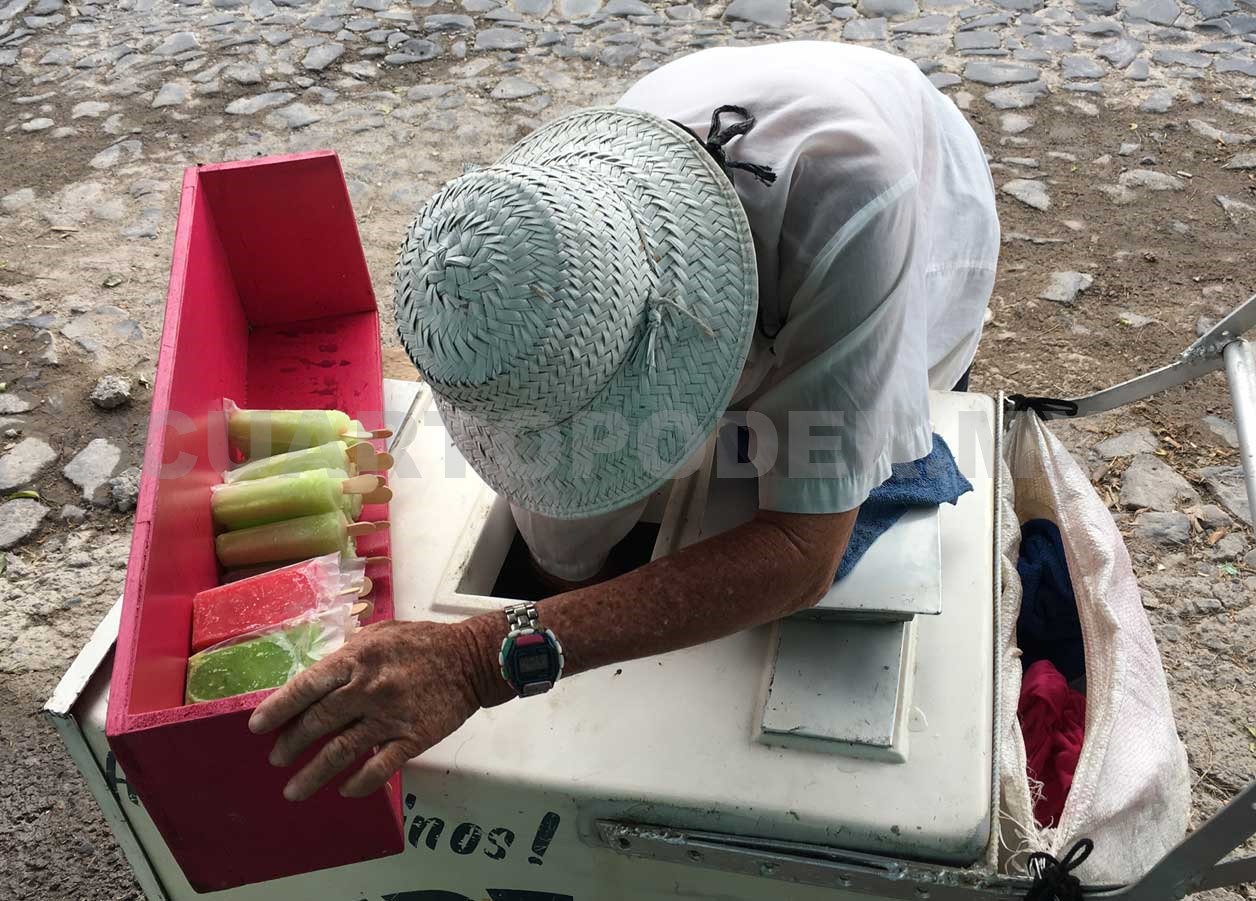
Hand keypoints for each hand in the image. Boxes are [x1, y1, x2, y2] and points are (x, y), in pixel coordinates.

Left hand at [248, 619, 482, 801]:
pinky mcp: (413, 738)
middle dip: (291, 744)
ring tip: (293, 790)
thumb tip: (314, 681)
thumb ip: (347, 656)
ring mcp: (390, 716)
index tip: (257, 726)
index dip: (278, 708)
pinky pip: (380, 768)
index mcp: (357, 659)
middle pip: (319, 722)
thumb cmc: (422, 643)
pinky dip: (359, 783)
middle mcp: (369, 689)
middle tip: (276, 759)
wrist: (471, 658)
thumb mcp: (379, 635)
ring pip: (342, 752)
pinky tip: (344, 790)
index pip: (307, 686)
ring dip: (313, 774)